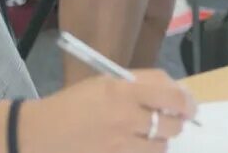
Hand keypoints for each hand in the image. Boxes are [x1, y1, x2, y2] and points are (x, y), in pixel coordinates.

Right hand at [22, 70, 196, 152]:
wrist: (38, 133)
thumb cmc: (73, 103)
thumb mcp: (106, 82)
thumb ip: (142, 84)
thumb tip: (177, 93)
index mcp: (123, 91)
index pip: (172, 97)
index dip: (187, 103)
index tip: (189, 106)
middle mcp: (125, 118)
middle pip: (171, 124)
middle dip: (176, 123)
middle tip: (171, 121)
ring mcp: (119, 144)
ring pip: (160, 147)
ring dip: (160, 141)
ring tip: (148, 135)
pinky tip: (134, 147)